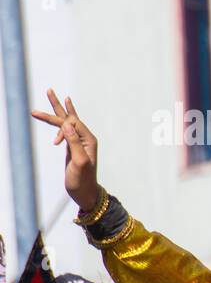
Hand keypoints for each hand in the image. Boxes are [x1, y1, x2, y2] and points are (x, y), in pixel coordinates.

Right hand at [31, 88, 99, 210]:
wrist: (84, 193)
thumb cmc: (82, 180)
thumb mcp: (79, 162)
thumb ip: (74, 143)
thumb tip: (67, 124)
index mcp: (89, 140)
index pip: (72, 123)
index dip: (61, 128)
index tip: (56, 144)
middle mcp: (86, 138)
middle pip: (69, 117)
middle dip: (57, 106)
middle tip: (48, 89)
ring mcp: (80, 141)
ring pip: (67, 121)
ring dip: (57, 109)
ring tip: (50, 93)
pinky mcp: (73, 146)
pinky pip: (67, 128)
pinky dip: (63, 118)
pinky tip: (65, 109)